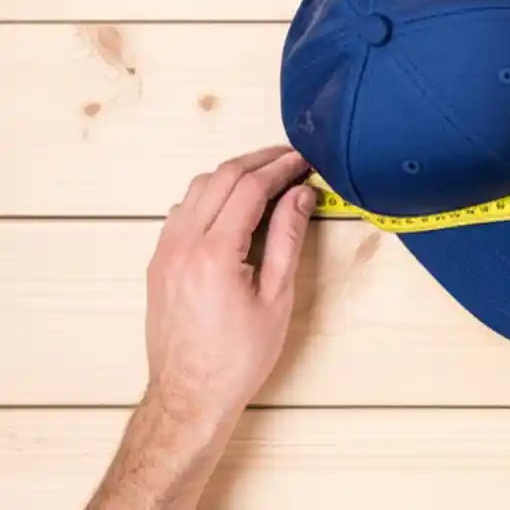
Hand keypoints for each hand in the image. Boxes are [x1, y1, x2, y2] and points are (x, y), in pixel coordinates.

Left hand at [145, 146, 315, 427]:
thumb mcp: (277, 297)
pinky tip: (234, 206)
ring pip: (196, 189)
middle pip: (220, 177)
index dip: (281, 167)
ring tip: (267, 178)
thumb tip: (301, 195)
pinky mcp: (158, 262)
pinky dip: (210, 196)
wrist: (190, 395)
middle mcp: (183, 244)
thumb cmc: (239, 356)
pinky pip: (182, 211)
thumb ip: (287, 239)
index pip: (249, 187)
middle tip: (290, 159)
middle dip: (258, 161)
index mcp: (215, 253)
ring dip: (232, 175)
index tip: (305, 160)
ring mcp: (165, 252)